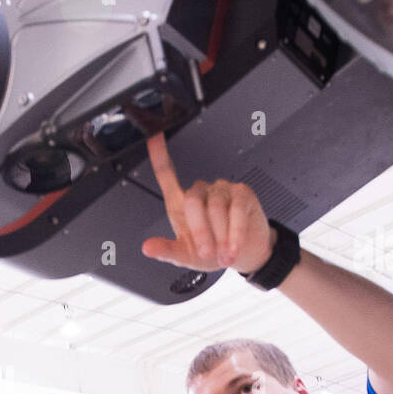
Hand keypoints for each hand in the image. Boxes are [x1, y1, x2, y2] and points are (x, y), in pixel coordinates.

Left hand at [141, 133, 273, 274]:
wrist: (245, 254)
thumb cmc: (213, 252)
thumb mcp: (185, 256)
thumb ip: (166, 250)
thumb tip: (147, 248)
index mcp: (181, 204)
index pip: (167, 175)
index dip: (160, 156)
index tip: (153, 136)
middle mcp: (200, 192)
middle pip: (193, 201)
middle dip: (200, 231)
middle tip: (206, 253)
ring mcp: (222, 190)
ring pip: (216, 209)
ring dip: (220, 236)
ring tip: (223, 254)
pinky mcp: (242, 194)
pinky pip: (236, 212)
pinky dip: (235, 233)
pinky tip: (233, 247)